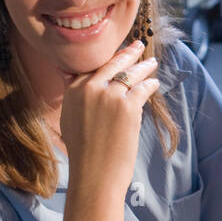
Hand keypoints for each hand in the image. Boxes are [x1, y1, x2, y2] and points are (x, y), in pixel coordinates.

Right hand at [60, 38, 158, 186]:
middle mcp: (90, 88)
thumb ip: (72, 95)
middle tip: (139, 46)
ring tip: (151, 64)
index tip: (118, 54)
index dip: (108, 59)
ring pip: (130, 74)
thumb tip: (67, 76)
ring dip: (144, 67)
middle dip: (128, 54)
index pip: (93, 67)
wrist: (94, 174)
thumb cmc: (83, 153)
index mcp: (74, 90)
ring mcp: (110, 96)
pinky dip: (149, 85)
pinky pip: (142, 89)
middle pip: (113, 64)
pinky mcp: (128, 106)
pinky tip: (154, 83)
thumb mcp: (68, 119)